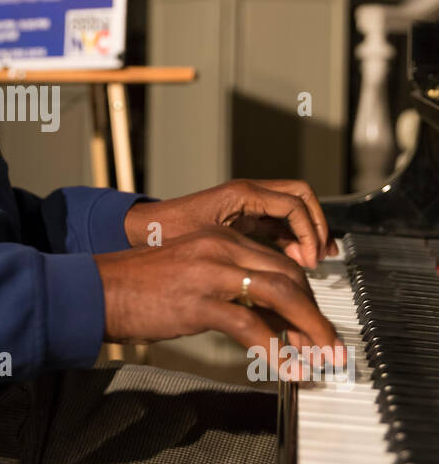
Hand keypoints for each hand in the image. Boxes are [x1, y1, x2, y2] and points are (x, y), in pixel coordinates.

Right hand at [95, 226, 341, 358]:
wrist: (97, 289)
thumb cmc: (140, 288)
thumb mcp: (192, 277)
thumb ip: (231, 290)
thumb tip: (270, 324)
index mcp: (221, 238)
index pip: (280, 263)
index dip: (307, 297)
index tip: (317, 326)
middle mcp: (221, 247)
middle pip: (289, 276)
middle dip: (316, 315)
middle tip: (329, 347)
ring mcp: (211, 272)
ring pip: (280, 294)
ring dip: (309, 330)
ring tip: (322, 359)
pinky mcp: (197, 301)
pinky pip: (248, 325)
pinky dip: (274, 349)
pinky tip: (286, 370)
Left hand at [124, 178, 336, 268]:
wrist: (144, 232)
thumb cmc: (167, 233)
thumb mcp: (208, 243)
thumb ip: (244, 251)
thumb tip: (280, 270)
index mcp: (242, 193)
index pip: (294, 203)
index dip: (309, 231)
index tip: (310, 258)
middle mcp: (248, 194)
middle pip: (300, 198)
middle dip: (316, 225)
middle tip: (320, 255)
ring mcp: (247, 204)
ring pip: (292, 210)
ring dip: (306, 233)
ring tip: (313, 261)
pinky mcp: (243, 218)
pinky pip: (278, 223)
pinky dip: (292, 239)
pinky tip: (295, 260)